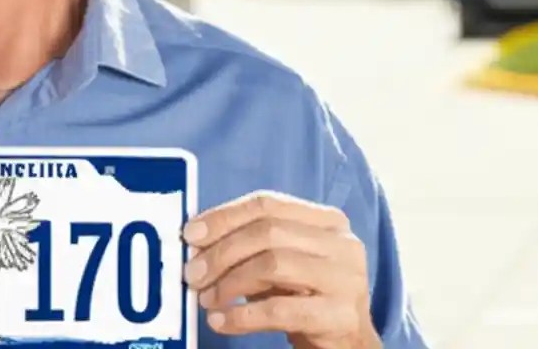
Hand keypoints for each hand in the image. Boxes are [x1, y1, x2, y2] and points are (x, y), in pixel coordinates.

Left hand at [182, 191, 380, 348]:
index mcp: (327, 220)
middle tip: (193, 274)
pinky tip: (221, 322)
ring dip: (229, 283)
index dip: (224, 216)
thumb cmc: (305, 297)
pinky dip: (243, 316)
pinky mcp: (341, 316)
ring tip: (206, 299)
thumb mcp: (282, 262)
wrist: (346, 345)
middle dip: (222, 252)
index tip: (190, 235)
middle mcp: (342, 243)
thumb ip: (250, 244)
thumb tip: (196, 240)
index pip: (267, 204)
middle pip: (268, 232)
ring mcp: (346, 279)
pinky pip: (280, 310)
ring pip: (273, 265)